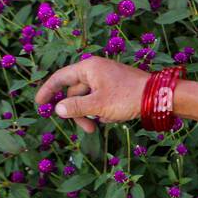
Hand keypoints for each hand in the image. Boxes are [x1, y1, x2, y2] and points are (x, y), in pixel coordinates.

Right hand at [33, 57, 148, 133]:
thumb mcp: (98, 105)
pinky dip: (101, 110)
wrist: (158, 97)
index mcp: (88, 68)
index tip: (39, 104)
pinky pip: (100, 99)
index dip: (48, 91)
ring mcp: (106, 78)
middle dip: (77, 112)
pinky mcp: (115, 86)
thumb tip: (57, 109)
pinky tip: (112, 118)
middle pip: (75, 92)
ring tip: (101, 124)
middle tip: (87, 129)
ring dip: (90, 113)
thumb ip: (75, 107)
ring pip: (88, 98)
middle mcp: (95, 70)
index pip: (60, 78)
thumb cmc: (127, 98)